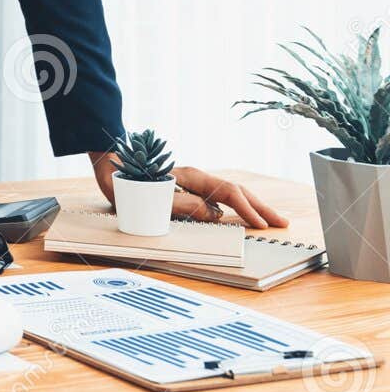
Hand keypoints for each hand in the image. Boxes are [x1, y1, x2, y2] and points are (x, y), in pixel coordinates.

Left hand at [89, 152, 288, 228]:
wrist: (108, 167)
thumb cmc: (127, 183)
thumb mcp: (154, 197)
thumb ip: (186, 205)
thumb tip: (216, 215)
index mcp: (190, 176)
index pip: (228, 193)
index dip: (246, 210)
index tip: (261, 225)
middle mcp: (195, 177)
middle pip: (235, 190)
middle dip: (259, 207)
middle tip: (282, 223)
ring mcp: (191, 182)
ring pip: (228, 193)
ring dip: (250, 206)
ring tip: (269, 220)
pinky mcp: (185, 189)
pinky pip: (217, 197)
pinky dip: (233, 206)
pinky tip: (242, 215)